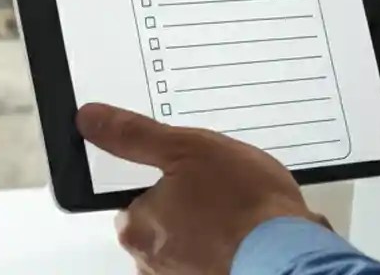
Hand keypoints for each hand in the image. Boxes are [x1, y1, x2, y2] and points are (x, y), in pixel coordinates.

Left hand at [76, 103, 326, 273]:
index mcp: (136, 227)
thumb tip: (89, 118)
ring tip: (244, 208)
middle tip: (224, 186)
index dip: (170, 180)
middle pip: (164, 223)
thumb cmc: (241, 200)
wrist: (289, 248)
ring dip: (213, 227)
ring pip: (192, 242)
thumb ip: (135, 135)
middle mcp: (150, 262)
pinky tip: (252, 230)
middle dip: (191, 206)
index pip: (138, 198)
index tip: (196, 173)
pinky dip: (230, 245)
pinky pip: (215, 258)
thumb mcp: (187, 148)